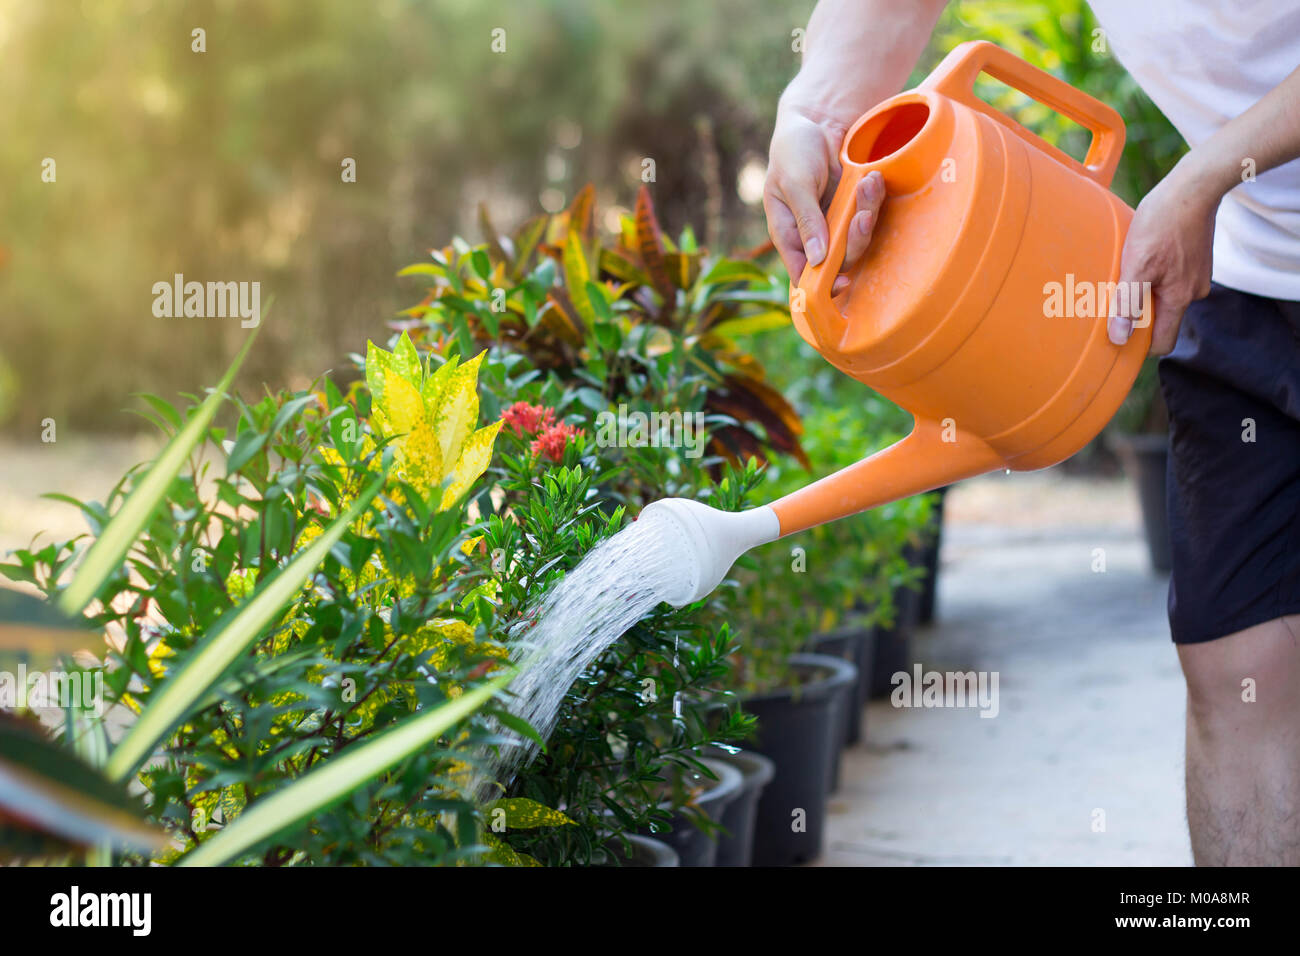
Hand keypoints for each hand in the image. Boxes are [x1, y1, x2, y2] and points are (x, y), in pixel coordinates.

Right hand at [764, 104, 885, 293]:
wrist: (816, 118)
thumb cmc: (794, 150)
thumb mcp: (795, 183)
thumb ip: (806, 220)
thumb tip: (817, 260)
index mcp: (788, 234)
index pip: (803, 273)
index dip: (822, 284)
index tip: (844, 282)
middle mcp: (813, 235)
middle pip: (838, 261)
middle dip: (854, 241)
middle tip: (861, 216)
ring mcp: (835, 222)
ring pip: (858, 239)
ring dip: (868, 214)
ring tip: (869, 184)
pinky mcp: (854, 207)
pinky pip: (870, 215)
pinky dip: (874, 199)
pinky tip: (873, 178)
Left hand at [1108, 167, 1219, 354]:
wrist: (1193, 187)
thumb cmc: (1163, 222)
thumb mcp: (1137, 264)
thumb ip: (1128, 302)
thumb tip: (1120, 337)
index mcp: (1180, 298)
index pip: (1163, 342)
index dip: (1140, 345)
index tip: (1117, 336)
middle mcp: (1193, 291)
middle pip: (1162, 319)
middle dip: (1138, 314)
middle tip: (1113, 299)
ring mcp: (1196, 274)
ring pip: (1164, 296)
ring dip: (1144, 291)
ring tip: (1126, 272)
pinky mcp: (1194, 259)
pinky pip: (1169, 278)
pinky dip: (1154, 274)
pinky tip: (1142, 257)